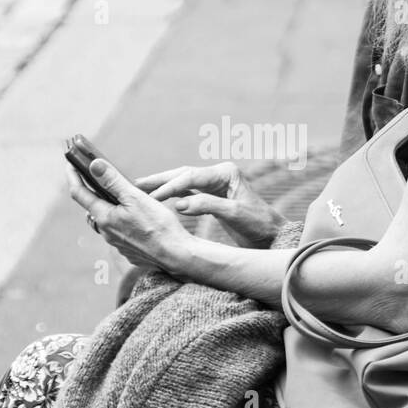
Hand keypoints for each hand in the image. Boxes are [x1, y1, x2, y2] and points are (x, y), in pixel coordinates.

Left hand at [65, 158, 191, 274]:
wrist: (176, 255)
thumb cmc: (158, 226)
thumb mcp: (135, 197)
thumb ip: (113, 181)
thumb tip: (94, 165)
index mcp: (104, 217)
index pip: (79, 193)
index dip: (73, 175)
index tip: (70, 162)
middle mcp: (106, 232)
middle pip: (92, 207)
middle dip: (92, 191)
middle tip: (96, 177)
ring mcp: (117, 243)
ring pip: (106, 220)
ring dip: (108, 207)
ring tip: (118, 196)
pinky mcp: (128, 249)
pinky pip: (119, 231)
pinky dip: (122, 220)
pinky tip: (135, 217)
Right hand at [136, 162, 286, 247]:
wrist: (271, 235)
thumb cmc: (258, 224)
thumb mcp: (234, 214)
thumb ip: (207, 206)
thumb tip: (178, 204)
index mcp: (226, 173)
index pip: (191, 177)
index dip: (170, 187)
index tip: (153, 197)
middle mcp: (219, 174)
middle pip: (183, 174)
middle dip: (160, 180)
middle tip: (136, 184)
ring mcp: (214, 184)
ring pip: (182, 182)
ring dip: (162, 185)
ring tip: (140, 189)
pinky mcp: (211, 195)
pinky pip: (187, 192)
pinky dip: (171, 194)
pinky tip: (157, 198)